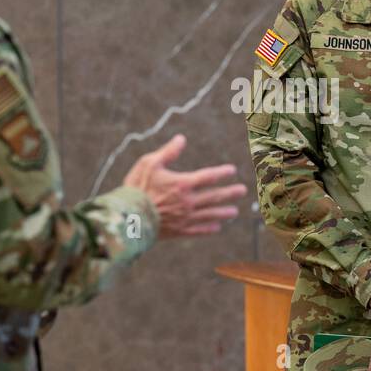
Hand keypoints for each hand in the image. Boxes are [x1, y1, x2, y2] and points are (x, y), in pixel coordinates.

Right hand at [123, 134, 246, 237]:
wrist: (128, 218)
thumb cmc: (136, 187)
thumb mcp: (149, 163)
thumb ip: (168, 152)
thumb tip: (181, 139)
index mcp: (183, 184)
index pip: (209, 177)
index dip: (222, 173)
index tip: (232, 170)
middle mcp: (188, 202)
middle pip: (215, 196)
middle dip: (230, 193)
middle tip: (243, 190)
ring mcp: (185, 218)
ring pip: (210, 215)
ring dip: (223, 212)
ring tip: (234, 212)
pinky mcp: (179, 231)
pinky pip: (198, 230)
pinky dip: (208, 229)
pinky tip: (217, 228)